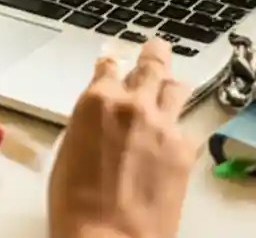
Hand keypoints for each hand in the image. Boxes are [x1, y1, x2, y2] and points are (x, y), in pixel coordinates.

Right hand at [49, 40, 196, 237]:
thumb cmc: (76, 205)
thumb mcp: (68, 152)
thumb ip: (88, 124)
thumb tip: (98, 118)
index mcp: (96, 101)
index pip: (109, 66)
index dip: (111, 67)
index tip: (112, 68)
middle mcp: (133, 104)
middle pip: (152, 64)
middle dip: (153, 56)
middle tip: (156, 51)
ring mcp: (164, 125)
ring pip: (177, 88)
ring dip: (171, 87)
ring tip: (171, 89)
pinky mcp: (185, 149)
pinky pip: (188, 127)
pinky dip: (180, 129)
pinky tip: (175, 138)